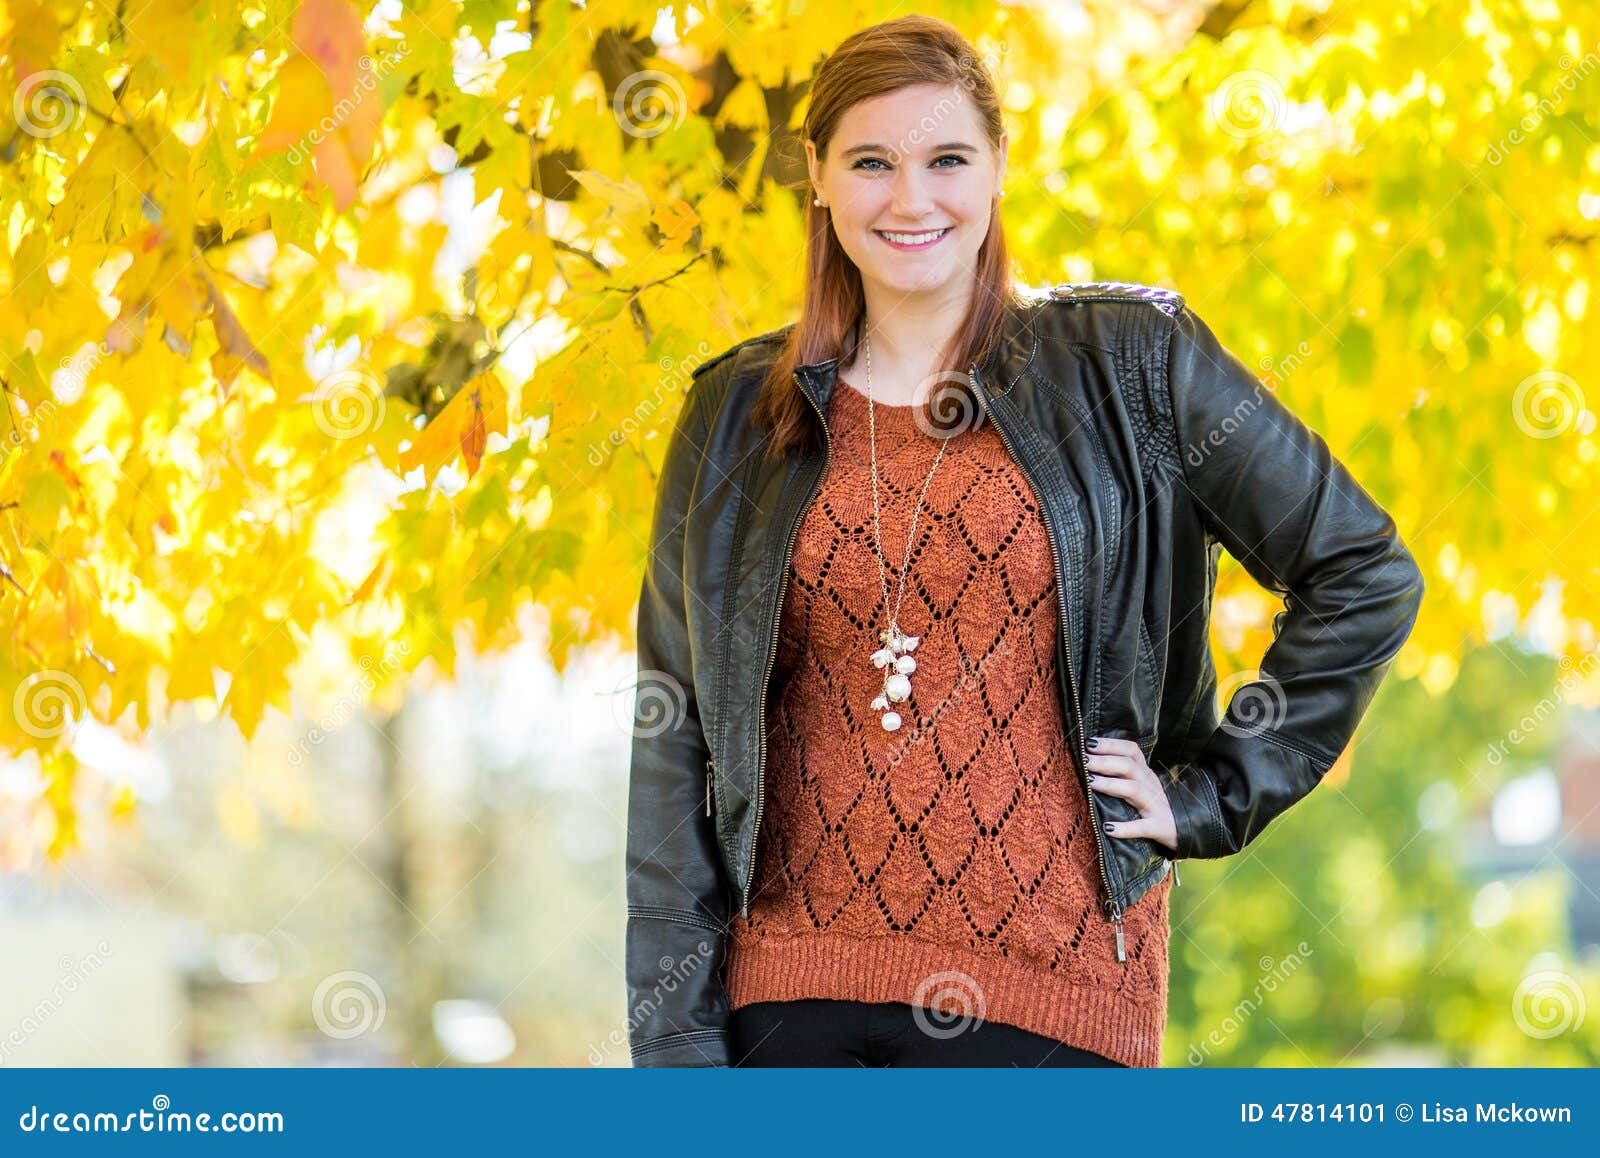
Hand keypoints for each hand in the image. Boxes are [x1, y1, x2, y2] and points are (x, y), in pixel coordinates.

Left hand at [1085, 737, 1177, 852]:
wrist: (1186, 831)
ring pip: (1134, 789)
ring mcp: (1156, 806)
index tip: (1088, 743)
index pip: (1130, 751)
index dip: (1110, 745)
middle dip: (1105, 761)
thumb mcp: (1142, 786)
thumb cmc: (1154, 807)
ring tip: (1090, 782)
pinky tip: (1108, 828)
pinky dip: (1125, 828)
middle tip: (1084, 761)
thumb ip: (1122, 774)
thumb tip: (1089, 762)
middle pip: (1129, 766)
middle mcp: (1151, 785)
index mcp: (1146, 774)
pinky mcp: (1159, 828)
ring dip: (1110, 784)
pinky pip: (1142, 827)